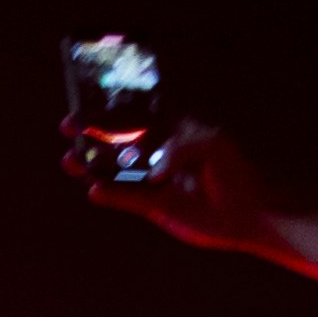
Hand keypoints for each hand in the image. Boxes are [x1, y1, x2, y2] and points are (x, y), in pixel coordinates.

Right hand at [79, 118, 278, 253]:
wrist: (248, 212)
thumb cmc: (234, 172)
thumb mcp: (212, 147)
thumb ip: (180, 150)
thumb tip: (152, 171)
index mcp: (171, 129)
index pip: (136, 115)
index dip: (111, 109)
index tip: (90, 104)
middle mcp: (157, 152)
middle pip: (117, 141)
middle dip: (92, 134)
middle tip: (70, 129)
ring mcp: (153, 180)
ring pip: (115, 170)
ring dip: (92, 165)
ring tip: (71, 160)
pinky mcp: (153, 206)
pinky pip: (125, 198)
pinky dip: (110, 194)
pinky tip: (94, 190)